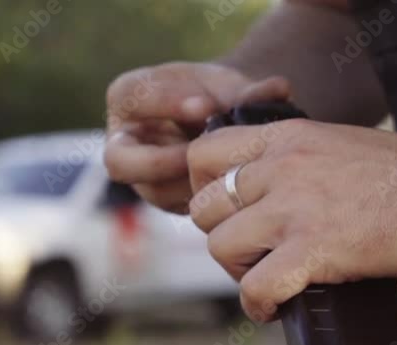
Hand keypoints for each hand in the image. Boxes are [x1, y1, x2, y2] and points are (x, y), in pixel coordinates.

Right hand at [104, 62, 289, 212]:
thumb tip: (277, 91)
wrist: (223, 123)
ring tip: (227, 175)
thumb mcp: (228, 85)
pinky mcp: (171, 201)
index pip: (131, 96)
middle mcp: (127, 143)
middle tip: (197, 158)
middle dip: (158, 162)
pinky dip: (212, 199)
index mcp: (130, 98)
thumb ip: (248, 90)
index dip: (164, 102)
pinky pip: (183, 206)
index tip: (205, 106)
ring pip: (154, 191)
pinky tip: (240, 192)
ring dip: (190, 184)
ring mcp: (145, 178)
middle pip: (119, 161)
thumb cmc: (217, 94)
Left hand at [187, 120, 396, 319]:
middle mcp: (281, 166)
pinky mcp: (315, 249)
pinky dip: (258, 305)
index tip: (229, 213)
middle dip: (221, 237)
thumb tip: (271, 201)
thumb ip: (297, 165)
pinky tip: (275, 309)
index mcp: (287, 137)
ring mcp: (295, 207)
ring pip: (220, 247)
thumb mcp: (338, 147)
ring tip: (269, 280)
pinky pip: (255, 286)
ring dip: (239, 272)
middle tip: (254, 254)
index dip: (204, 189)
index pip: (204, 153)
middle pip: (202, 208)